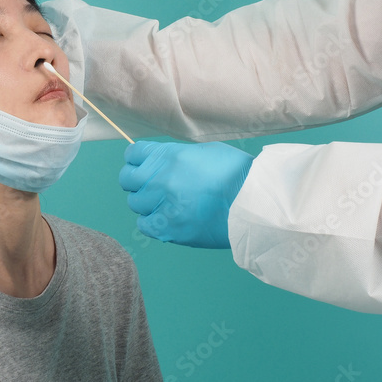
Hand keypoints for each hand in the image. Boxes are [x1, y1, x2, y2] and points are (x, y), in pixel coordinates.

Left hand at [118, 141, 252, 248]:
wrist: (255, 204)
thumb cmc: (236, 174)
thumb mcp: (204, 152)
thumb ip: (176, 157)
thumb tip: (161, 164)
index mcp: (168, 156)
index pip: (132, 153)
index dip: (136, 159)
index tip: (141, 165)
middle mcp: (159, 179)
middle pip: (127, 179)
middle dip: (136, 181)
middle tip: (152, 187)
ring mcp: (161, 205)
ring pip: (135, 203)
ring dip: (147, 203)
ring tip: (167, 204)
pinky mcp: (167, 228)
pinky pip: (144, 224)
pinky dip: (152, 222)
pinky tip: (167, 219)